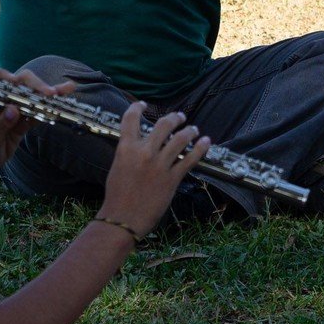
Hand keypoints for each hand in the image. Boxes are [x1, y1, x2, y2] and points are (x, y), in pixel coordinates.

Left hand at [0, 68, 75, 186]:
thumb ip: (1, 125)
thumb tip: (14, 109)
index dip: (6, 75)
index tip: (17, 82)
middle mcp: (3, 99)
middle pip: (20, 84)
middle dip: (36, 85)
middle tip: (50, 94)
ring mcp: (15, 109)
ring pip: (33, 96)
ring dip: (50, 92)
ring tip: (68, 89)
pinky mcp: (23, 120)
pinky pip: (37, 113)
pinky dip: (49, 109)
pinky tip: (62, 104)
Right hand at [99, 103, 209, 236]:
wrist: (123, 218)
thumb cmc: (117, 196)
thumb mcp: (117, 167)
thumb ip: (128, 153)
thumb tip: (139, 145)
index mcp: (126, 148)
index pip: (130, 119)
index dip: (137, 107)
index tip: (143, 104)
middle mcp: (144, 152)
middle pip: (163, 125)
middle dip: (174, 118)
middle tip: (180, 117)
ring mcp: (160, 165)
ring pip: (180, 139)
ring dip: (189, 131)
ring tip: (193, 129)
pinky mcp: (172, 178)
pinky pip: (190, 159)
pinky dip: (200, 148)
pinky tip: (206, 141)